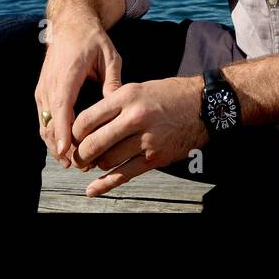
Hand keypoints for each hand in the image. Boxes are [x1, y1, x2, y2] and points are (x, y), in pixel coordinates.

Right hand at [34, 15, 122, 168]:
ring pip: (44, 125)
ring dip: (56, 145)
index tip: (67, 153)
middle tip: (82, 165)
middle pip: (50, 124)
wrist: (70, 24)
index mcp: (66, 75)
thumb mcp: (109, 56)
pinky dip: (52, 136)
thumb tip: (119, 103)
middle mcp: (49, 85)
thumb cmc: (92, 39)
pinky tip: (66, 149)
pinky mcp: (41, 93)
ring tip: (75, 162)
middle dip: (62, 147)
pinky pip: (44, 120)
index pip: (62, 108)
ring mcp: (42, 90)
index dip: (63, 132)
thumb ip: (112, 80)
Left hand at [70, 76, 208, 197]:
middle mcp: (135, 117)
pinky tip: (93, 189)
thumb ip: (115, 104)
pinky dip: (105, 185)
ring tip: (95, 162)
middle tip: (78, 157)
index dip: (74, 133)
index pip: (87, 119)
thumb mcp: (140, 89)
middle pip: (93, 144)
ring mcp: (146, 140)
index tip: (73, 137)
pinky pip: (123, 175)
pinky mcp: (154, 158)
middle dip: (81, 154)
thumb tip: (87, 125)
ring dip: (97, 165)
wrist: (204, 106)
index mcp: (128, 96)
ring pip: (106, 161)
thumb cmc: (170, 95)